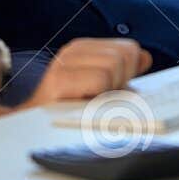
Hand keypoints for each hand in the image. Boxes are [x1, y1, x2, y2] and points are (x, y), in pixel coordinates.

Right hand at [23, 39, 151, 105]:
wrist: (34, 130)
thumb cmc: (69, 112)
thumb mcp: (99, 87)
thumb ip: (122, 70)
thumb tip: (145, 57)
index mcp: (84, 48)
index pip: (129, 48)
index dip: (129, 73)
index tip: (112, 90)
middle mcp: (74, 50)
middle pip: (126, 54)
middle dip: (121, 80)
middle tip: (100, 99)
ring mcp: (64, 63)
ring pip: (115, 65)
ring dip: (110, 90)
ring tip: (90, 102)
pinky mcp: (59, 78)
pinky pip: (101, 79)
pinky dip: (99, 94)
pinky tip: (84, 104)